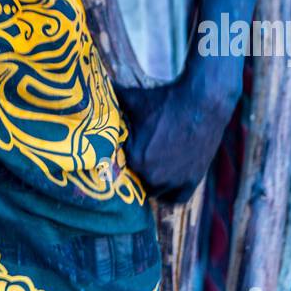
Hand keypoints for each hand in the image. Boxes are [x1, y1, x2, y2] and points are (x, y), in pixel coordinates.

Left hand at [116, 71, 240, 203]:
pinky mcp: (192, 181)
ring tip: (153, 167)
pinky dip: (170, 194)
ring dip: (153, 182)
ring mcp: (173, 181)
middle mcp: (152, 175)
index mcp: (135, 159)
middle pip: (136, 180)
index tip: (127, 152)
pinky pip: (175, 199)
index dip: (122, 159)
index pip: (120, 167)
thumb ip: (110, 100)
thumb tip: (88, 92)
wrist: (202, 101)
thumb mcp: (132, 99)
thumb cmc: (164, 99)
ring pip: (155, 191)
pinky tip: (166, 183)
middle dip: (136, 170)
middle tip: (140, 158)